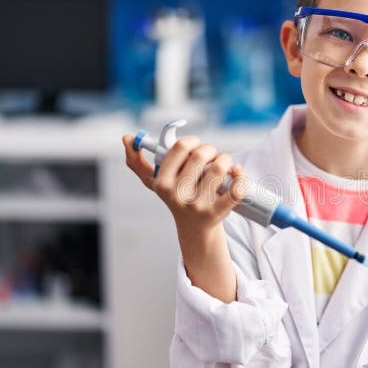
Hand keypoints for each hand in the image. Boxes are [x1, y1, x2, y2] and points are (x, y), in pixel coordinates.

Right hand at [121, 134, 246, 231]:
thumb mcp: (156, 182)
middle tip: (212, 156)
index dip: (192, 141)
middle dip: (210, 149)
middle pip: (201, 155)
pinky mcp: (218, 213)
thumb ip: (138, 161)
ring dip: (226, 159)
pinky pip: (236, 189)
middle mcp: (178, 195)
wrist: (195, 229)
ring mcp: (198, 205)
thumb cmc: (177, 197)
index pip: (180, 148)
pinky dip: (241, 175)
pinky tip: (237, 172)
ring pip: (220, 167)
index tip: (196, 146)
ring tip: (225, 164)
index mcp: (162, 183)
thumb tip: (126, 138)